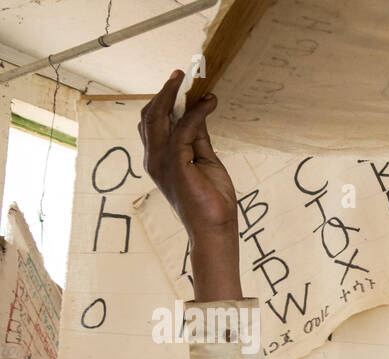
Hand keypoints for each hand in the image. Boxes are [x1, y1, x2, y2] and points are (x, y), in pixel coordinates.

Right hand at [138, 70, 241, 300]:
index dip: (162, 100)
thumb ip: (199, 138)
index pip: (152, 123)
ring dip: (175, 96)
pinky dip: (196, 113)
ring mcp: (161, 162)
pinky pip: (184, 130)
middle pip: (149, 115)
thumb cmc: (211, 201)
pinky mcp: (176, 164)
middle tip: (180, 75)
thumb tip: (198, 113)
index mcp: (158, 160)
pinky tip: (210, 104)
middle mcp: (153, 159)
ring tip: (190, 81)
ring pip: (160, 118)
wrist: (215, 230)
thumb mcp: (205, 162)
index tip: (177, 83)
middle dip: (164, 92)